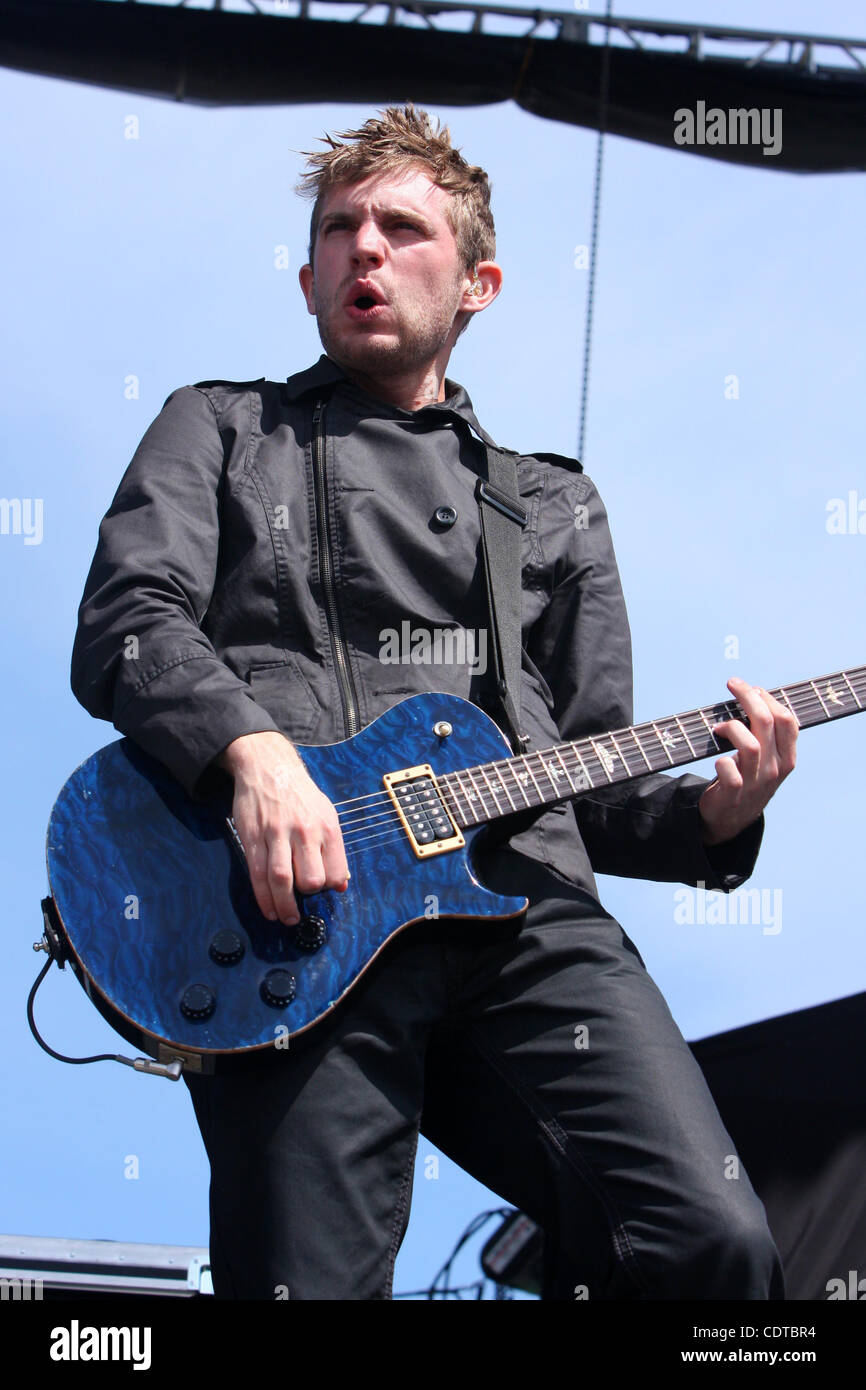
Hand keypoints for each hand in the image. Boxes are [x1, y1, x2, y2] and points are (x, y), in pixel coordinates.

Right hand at [219, 731, 348, 923]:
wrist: (269, 767)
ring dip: (283, 906)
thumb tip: (340, 885)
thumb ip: (334, 851)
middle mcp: (304, 831)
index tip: (321, 890)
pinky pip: (257, 873)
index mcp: (327, 827)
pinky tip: (268, 908)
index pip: (334, 871)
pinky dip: (263, 897)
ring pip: (281, 880)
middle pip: (310, 879)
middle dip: (306, 897)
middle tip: (301, 902)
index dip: (329, 887)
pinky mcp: (253, 837)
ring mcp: (276, 834)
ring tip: (286, 919)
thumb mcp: (327, 815)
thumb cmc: (300, 795)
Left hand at [698, 677, 797, 846]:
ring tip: (719, 727)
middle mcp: (775, 769)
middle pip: (768, 724)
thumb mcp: (766, 759)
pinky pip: (729, 771)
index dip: (769, 699)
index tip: (753, 688)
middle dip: (749, 698)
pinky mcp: (733, 794)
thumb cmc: (746, 779)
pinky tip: (717, 758)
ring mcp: (755, 783)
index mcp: (787, 758)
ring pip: (750, 746)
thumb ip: (765, 735)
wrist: (731, 819)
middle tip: (733, 684)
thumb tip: (751, 697)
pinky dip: (721, 761)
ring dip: (732, 728)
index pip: (787, 721)